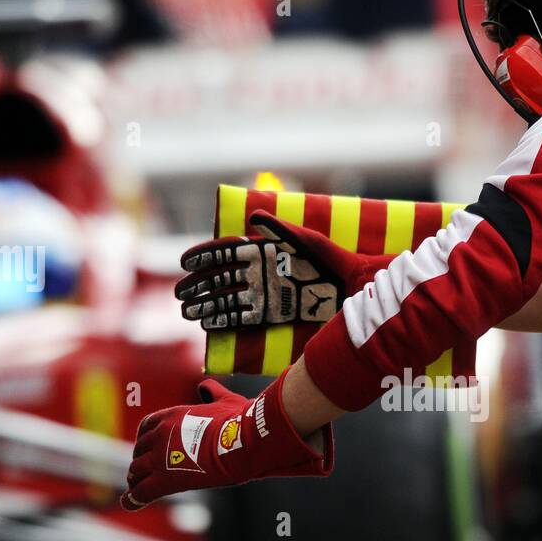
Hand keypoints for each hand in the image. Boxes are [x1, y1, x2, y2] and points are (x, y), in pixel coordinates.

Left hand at [121, 371, 332, 509]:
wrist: (243, 443)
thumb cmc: (240, 422)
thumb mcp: (225, 400)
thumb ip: (213, 392)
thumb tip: (206, 386)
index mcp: (173, 416)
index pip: (147, 426)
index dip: (144, 439)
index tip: (146, 447)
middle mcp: (161, 435)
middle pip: (139, 449)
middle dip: (139, 460)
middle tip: (140, 471)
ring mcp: (160, 458)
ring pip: (137, 470)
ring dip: (135, 479)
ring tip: (135, 488)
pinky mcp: (166, 480)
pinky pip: (142, 492)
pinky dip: (133, 499)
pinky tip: (129, 504)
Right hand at [174, 211, 389, 330]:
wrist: (362, 294)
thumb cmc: (341, 264)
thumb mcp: (314, 244)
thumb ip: (286, 231)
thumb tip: (257, 215)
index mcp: (269, 253)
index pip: (229, 252)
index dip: (206, 255)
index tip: (185, 260)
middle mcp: (264, 274)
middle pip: (223, 278)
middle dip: (199, 285)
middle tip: (179, 293)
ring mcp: (267, 295)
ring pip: (228, 299)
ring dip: (206, 305)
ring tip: (186, 312)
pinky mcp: (275, 316)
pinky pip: (244, 318)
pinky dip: (225, 321)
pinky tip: (208, 325)